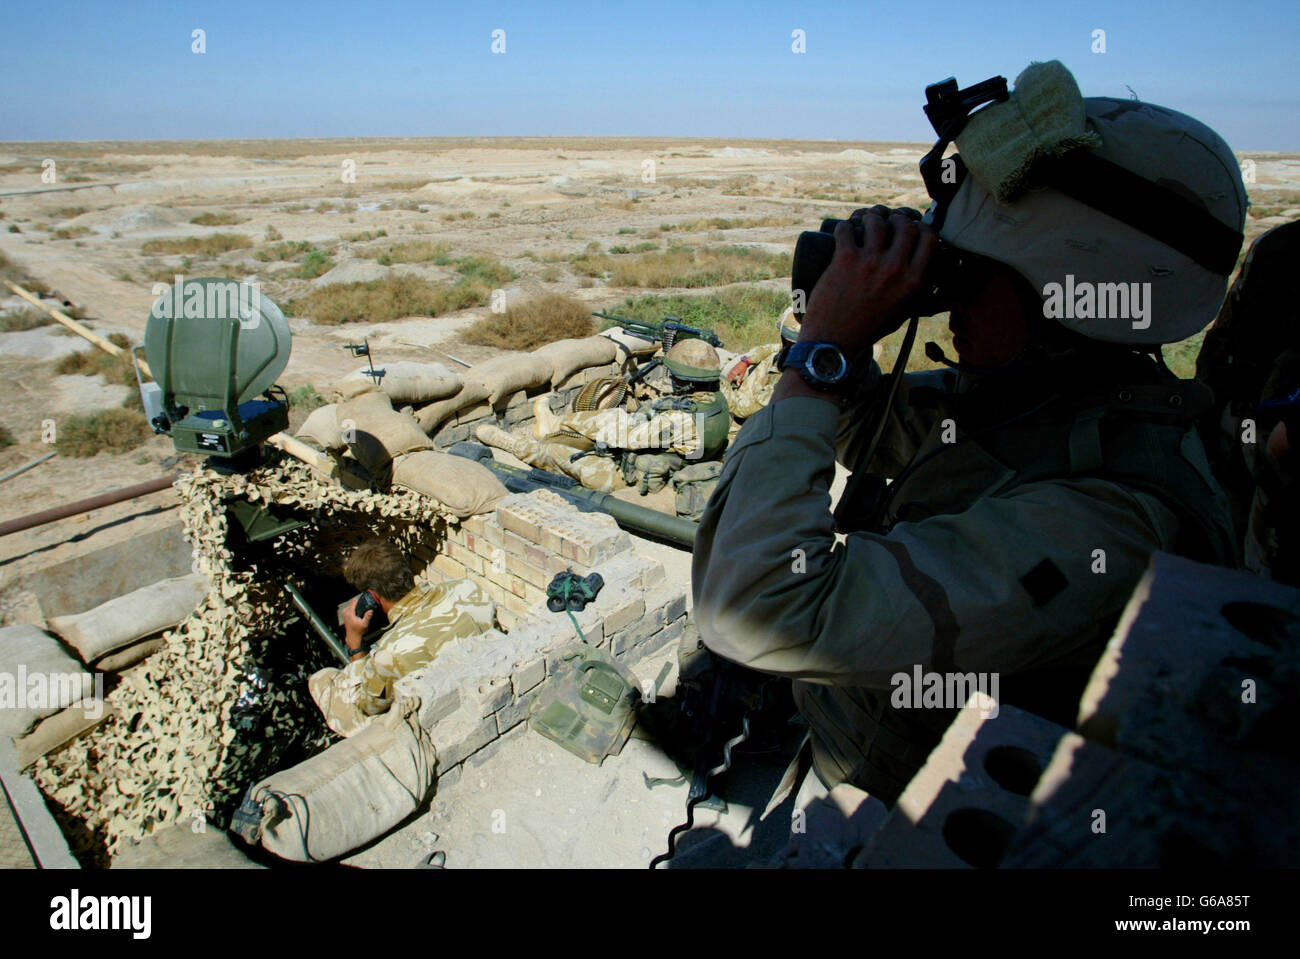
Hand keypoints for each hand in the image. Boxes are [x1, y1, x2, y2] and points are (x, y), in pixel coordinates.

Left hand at [343, 596, 373, 650]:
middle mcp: (346, 612)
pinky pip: (349, 608)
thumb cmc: (358, 631)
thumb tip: (370, 611)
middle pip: (352, 603)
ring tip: (360, 610)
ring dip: (355, 606)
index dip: (359, 601)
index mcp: (349, 613)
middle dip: (358, 604)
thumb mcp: (365, 624)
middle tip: (363, 608)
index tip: (364, 601)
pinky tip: (357, 612)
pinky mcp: (344, 614)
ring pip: (350, 605)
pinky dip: (353, 609)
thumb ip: (367, 617)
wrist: (353, 636)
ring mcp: (344, 613)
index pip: (354, 601)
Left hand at [800, 207, 937, 356]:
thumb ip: (920, 294)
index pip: (930, 238)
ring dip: (870, 218)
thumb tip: (936, 281)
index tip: (911, 229)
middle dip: (896, 220)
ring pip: (876, 221)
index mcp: (914, 281)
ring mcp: (870, 262)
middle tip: (886, 225)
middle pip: (905, 225)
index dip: (921, 228)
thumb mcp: (904, 312)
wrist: (834, 342)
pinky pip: (847, 229)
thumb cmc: (868, 328)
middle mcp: (895, 269)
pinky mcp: (845, 259)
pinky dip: (845, 226)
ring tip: (864, 225)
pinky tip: (844, 232)